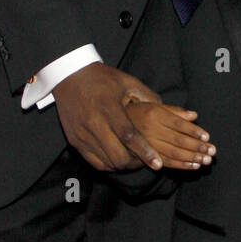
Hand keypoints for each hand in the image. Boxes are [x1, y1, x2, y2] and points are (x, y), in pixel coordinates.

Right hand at [53, 63, 168, 172]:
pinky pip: (93, 162)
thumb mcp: (128, 82)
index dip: (144, 151)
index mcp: (109, 108)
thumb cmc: (102, 78)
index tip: (157, 163)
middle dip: (134, 163)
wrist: (70, 76)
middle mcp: (93, 123)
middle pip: (117, 155)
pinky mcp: (74, 140)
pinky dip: (108, 164)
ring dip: (122, 165)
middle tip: (146, 161)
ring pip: (106, 162)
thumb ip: (149, 98)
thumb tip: (170, 110)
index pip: (128, 136)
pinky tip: (117, 159)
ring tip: (134, 161)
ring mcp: (82, 134)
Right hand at [126, 101, 212, 170]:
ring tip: (206, 160)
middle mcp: (150, 129)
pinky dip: (180, 165)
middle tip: (212, 151)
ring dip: (191, 158)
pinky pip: (165, 162)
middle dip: (197, 147)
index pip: (179, 124)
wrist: (113, 123)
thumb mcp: (154, 105)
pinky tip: (193, 166)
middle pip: (178, 140)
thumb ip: (175, 111)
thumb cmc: (139, 112)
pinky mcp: (144, 155)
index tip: (207, 137)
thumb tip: (195, 116)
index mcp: (155, 114)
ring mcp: (147, 144)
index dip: (194, 131)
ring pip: (173, 153)